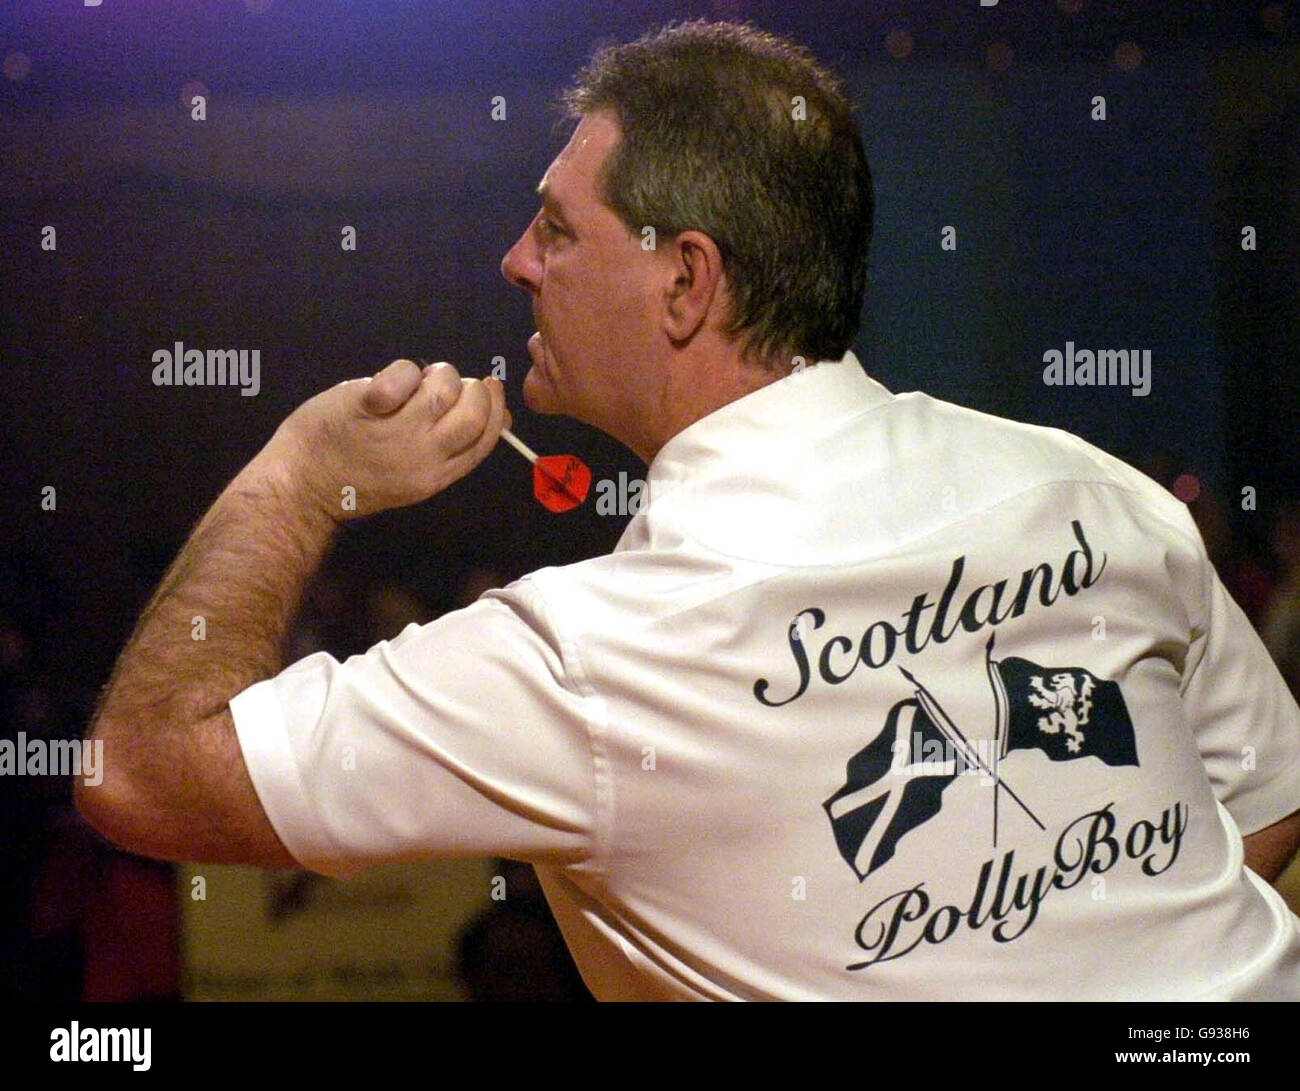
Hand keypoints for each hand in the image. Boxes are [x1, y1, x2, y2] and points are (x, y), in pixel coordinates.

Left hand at [260, 359, 511, 522]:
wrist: (301, 488)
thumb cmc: (358, 477)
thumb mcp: (416, 472)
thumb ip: (453, 446)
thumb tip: (501, 417)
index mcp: (439, 474)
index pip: (486, 437)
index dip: (495, 406)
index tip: (489, 386)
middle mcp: (423, 456)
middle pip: (473, 412)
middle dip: (471, 387)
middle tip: (444, 384)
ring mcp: (395, 432)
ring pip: (442, 388)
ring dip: (433, 374)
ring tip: (410, 384)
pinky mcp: (367, 408)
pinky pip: (402, 375)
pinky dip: (398, 373)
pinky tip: (382, 388)